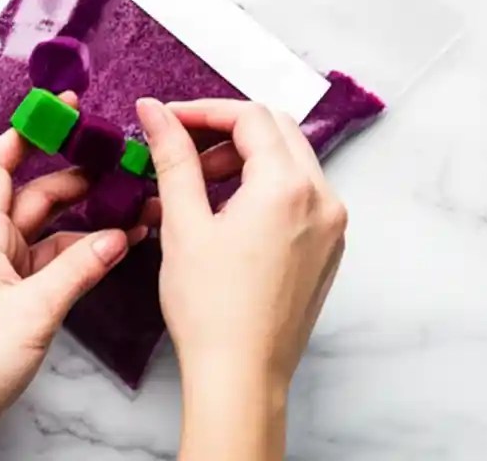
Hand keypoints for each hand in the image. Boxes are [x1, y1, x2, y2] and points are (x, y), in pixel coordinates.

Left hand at [0, 108, 148, 460]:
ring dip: (79, 216)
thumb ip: (79, 268)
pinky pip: (43, 259)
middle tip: (112, 159)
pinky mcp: (4, 295)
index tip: (63, 108)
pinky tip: (107, 249)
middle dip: (69, 172)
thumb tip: (118, 236)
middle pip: (27, 190)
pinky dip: (73, 251)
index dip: (28, 129)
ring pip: (40, 226)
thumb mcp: (35, 309)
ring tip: (125, 204)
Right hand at [136, 98, 346, 460]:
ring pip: (291, 161)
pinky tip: (226, 211)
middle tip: (181, 147)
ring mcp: (332, 226)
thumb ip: (172, 157)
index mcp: (288, 187)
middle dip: (226, 130)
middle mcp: (323, 199)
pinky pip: (300, 195)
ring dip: (246, 158)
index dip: (203, 111)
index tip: (167, 122)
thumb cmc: (210, 309)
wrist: (240, 376)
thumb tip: (154, 110)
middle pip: (277, 131)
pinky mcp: (328, 249)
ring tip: (198, 183)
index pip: (250, 117)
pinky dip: (264, 186)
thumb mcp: (183, 223)